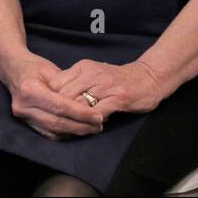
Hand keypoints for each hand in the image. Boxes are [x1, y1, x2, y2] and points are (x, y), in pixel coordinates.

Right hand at [1, 51, 104, 140]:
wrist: (13, 69)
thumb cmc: (34, 66)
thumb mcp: (51, 70)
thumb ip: (66, 87)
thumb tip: (87, 102)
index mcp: (30, 90)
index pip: (59, 106)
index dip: (80, 113)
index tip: (98, 117)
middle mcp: (24, 106)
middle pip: (57, 122)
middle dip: (80, 126)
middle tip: (99, 127)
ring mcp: (23, 117)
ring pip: (53, 131)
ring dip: (74, 132)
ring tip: (92, 130)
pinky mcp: (26, 123)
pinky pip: (48, 133)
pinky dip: (64, 133)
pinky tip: (78, 131)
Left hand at [48, 59, 164, 119]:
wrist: (149, 77)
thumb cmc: (117, 79)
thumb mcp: (93, 73)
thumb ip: (75, 82)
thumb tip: (52, 96)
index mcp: (83, 67)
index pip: (56, 84)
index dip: (50, 100)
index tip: (48, 112)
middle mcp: (92, 74)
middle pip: (64, 96)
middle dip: (59, 113)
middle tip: (57, 126)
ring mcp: (105, 85)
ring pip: (78, 105)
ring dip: (74, 120)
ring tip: (71, 130)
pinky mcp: (118, 98)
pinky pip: (97, 114)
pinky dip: (90, 123)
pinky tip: (90, 128)